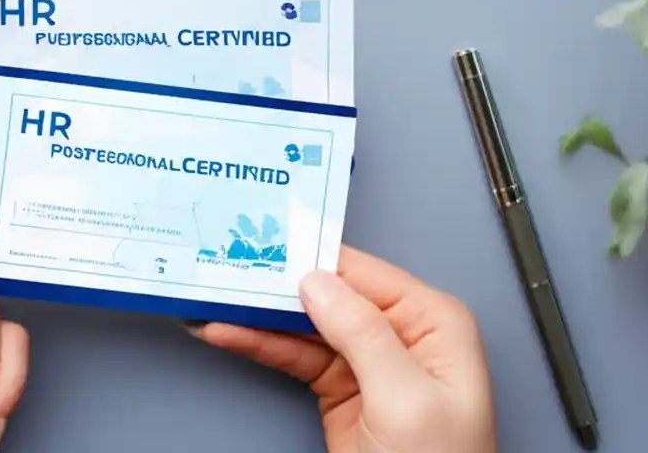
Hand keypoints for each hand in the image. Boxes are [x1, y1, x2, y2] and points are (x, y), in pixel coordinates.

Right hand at [193, 246, 495, 452]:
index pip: (360, 274)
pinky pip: (294, 355)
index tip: (263, 247)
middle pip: (327, 294)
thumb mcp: (405, 400)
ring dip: (258, 314)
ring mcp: (368, 361)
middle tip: (225, 272)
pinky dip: (260, 344)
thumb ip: (363, 335)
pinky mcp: (340, 389)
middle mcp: (402, 333)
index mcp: (433, 322)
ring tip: (214, 301)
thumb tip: (319, 282)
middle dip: (275, 285)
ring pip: (302, 324)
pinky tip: (230, 333)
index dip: (308, 257)